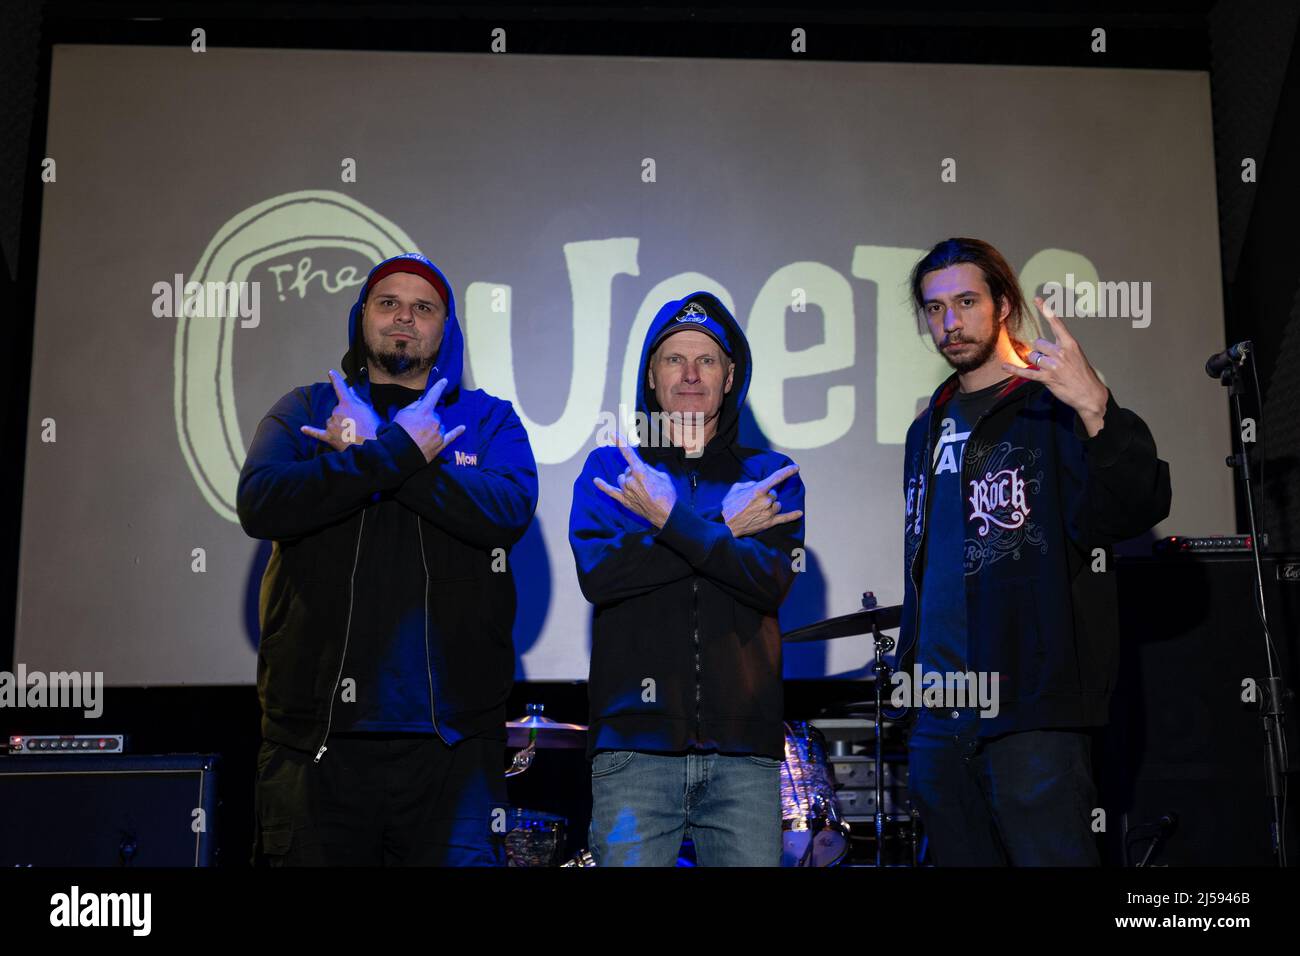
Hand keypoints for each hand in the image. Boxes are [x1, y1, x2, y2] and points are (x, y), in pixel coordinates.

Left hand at [301, 369, 381, 449]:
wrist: (371, 447)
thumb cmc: (374, 429)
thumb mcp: (370, 410)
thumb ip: (359, 398)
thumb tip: (351, 390)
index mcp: (348, 403)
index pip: (340, 388)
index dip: (335, 379)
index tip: (330, 373)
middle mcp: (336, 411)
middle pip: (338, 409)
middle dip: (346, 415)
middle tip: (358, 424)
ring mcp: (331, 424)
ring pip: (331, 421)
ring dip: (339, 425)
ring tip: (352, 433)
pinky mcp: (329, 436)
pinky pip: (317, 433)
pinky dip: (311, 431)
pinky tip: (303, 429)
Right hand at [393, 377, 466, 463]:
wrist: (399, 452)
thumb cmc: (399, 431)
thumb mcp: (402, 413)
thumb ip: (414, 405)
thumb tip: (422, 401)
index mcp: (424, 411)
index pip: (433, 395)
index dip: (439, 387)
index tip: (445, 381)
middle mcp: (435, 421)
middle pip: (434, 414)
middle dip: (427, 418)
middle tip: (415, 426)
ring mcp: (439, 432)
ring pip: (439, 425)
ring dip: (433, 427)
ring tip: (420, 435)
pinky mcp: (441, 443)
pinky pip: (451, 436)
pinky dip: (457, 432)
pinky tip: (463, 428)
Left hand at [592, 435, 676, 527]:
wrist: (667, 514)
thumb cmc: (667, 495)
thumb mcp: (663, 476)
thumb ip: (650, 469)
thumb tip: (643, 468)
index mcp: (641, 472)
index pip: (629, 454)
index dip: (621, 443)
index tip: (613, 434)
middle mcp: (630, 480)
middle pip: (627, 469)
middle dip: (636, 472)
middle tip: (648, 481)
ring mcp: (626, 491)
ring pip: (621, 479)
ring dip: (628, 480)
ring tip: (641, 488)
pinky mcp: (624, 500)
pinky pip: (610, 491)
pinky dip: (602, 485)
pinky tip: (595, 480)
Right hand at [722, 464, 802, 536]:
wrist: (725, 525)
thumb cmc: (728, 506)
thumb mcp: (736, 488)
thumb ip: (749, 484)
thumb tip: (757, 484)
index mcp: (758, 490)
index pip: (776, 477)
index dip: (788, 472)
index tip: (796, 468)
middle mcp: (766, 501)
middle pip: (774, 494)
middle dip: (767, 496)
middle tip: (754, 501)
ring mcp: (769, 512)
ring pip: (777, 504)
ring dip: (771, 505)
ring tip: (758, 510)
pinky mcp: (769, 523)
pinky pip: (784, 518)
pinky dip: (792, 516)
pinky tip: (799, 513)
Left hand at [1002, 297, 1110, 436]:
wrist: (1090, 394)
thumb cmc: (1082, 374)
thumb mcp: (1076, 355)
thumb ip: (1061, 347)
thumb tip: (1042, 346)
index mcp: (1070, 344)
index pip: (1056, 323)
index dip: (1046, 310)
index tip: (1037, 299)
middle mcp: (1061, 352)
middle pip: (1038, 343)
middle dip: (1040, 350)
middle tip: (1050, 360)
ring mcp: (1053, 366)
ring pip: (1033, 356)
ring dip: (1036, 361)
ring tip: (1048, 369)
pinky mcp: (1047, 378)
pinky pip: (1027, 372)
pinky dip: (1014, 370)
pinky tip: (1004, 366)